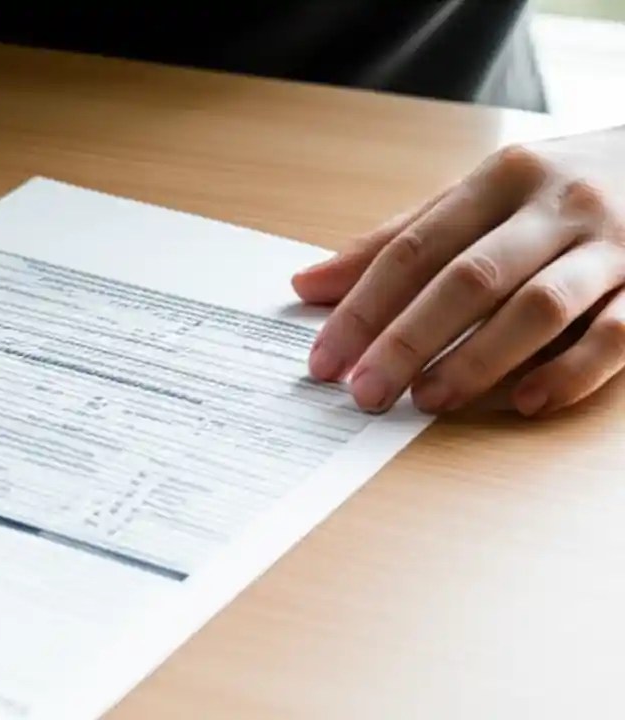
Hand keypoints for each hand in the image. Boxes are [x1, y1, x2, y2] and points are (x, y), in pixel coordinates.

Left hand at [292, 126, 624, 416]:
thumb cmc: (558, 189)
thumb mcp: (481, 194)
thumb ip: (399, 239)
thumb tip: (308, 285)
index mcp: (502, 178)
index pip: (415, 248)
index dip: (363, 307)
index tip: (324, 359)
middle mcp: (557, 206)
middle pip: (469, 279)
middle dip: (407, 340)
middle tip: (363, 392)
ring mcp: (615, 245)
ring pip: (538, 307)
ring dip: (477, 359)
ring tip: (427, 399)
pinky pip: (616, 335)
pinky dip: (568, 372)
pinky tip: (523, 402)